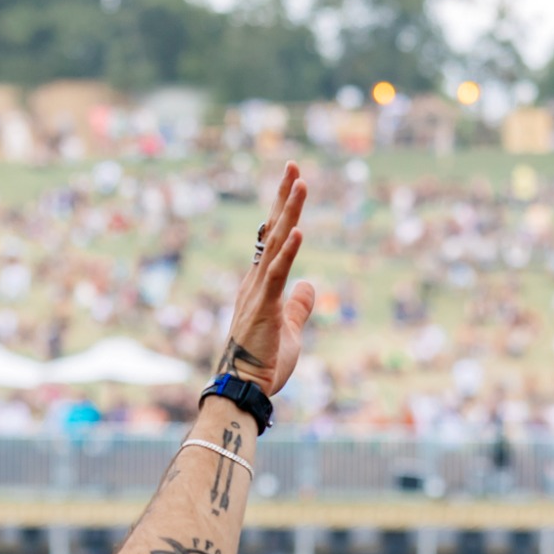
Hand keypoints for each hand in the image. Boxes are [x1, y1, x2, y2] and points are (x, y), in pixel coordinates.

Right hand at [213, 162, 313, 392]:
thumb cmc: (263, 363)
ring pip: (277, 244)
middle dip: (284, 197)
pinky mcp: (265, 306)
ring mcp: (259, 291)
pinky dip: (289, 251)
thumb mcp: (289, 329)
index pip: (274, 239)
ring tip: (300, 182)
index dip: (283, 211)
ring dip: (290, 213)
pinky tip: (300, 229)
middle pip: (273, 230)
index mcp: (262, 284)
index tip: (292, 183)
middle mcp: (257, 280)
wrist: (244, 388)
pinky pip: (278, 273)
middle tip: (294, 165)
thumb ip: (299, 306)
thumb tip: (310, 285)